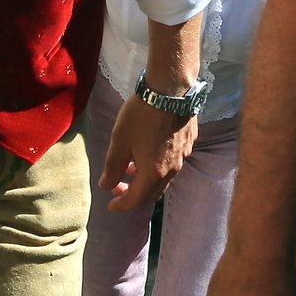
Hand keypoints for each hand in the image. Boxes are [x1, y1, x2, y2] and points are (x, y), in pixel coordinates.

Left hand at [98, 96, 196, 212]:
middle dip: (134, 195)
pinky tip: (148, 151)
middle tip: (118, 188)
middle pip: (151, 193)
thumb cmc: (141, 115)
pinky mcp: (188, 143)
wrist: (171, 90)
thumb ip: (112, 166)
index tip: (111, 205)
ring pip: (163, 179)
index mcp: (153, 173)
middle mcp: (171, 170)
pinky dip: (157, 167)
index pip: (136, 200)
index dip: (122, 204)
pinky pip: (172, 164)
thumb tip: (106, 186)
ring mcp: (183, 157)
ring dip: (145, 180)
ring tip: (130, 168)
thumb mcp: (120, 140)